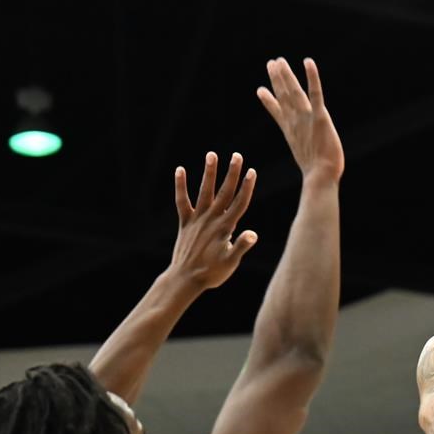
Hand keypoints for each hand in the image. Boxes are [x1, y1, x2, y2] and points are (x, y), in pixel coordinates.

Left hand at [168, 151, 258, 289]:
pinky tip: (180, 170)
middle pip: (224, 192)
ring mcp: (197, 220)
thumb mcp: (231, 262)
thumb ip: (241, 246)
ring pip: (205, 192)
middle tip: (236, 155)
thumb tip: (253, 234)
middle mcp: (211, 220)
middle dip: (232, 173)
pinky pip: (182, 201)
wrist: (186, 279)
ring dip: (209, 173)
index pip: (239, 203)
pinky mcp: (185, 223)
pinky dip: (181, 186)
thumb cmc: (212, 273)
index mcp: (225, 228)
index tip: (252, 171)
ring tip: (211, 155)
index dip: (247, 187)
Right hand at [257, 57, 343, 183]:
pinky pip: (315, 93)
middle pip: (283, 96)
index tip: (260, 90)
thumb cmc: (317, 173)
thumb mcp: (305, 158)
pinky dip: (311, 77)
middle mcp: (295, 122)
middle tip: (271, 63)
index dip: (269, 101)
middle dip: (276, 79)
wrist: (320, 176)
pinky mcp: (319, 117)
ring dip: (286, 75)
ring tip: (279, 61)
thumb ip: (302, 151)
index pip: (278, 112)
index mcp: (291, 132)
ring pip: (293, 92)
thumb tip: (302, 156)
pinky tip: (307, 62)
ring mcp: (306, 118)